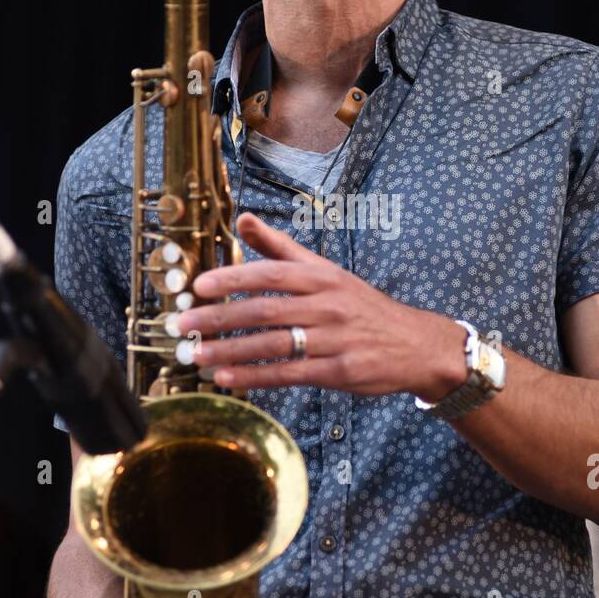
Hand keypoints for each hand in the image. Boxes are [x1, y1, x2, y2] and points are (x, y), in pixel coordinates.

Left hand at [174, 212, 466, 401]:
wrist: (416, 345)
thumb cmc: (362, 307)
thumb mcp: (327, 271)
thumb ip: (282, 248)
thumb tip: (242, 219)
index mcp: (321, 277)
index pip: (271, 273)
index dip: (233, 279)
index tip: (198, 286)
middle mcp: (327, 304)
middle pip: (265, 310)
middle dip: (219, 319)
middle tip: (182, 326)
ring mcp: (334, 339)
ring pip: (273, 344)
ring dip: (230, 351)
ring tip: (197, 356)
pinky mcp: (339, 371)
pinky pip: (290, 373)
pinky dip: (255, 377)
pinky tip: (228, 379)